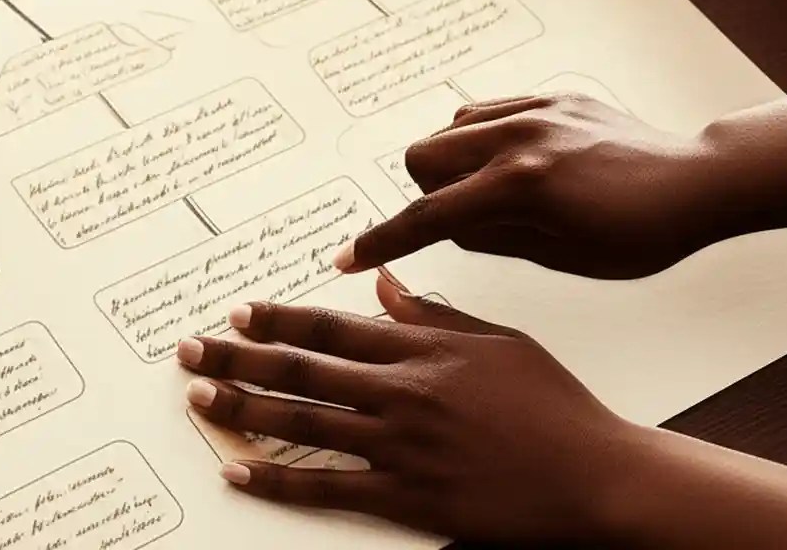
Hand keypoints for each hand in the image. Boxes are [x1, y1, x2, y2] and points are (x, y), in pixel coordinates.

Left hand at [176, 274, 641, 542]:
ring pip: (303, 424)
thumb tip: (385, 289)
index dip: (278, 321)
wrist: (595, 476)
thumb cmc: (556, 406)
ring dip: (244, 410)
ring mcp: (401, 447)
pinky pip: (328, 489)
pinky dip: (278, 481)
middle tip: (191, 350)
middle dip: (238, 359)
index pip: (332, 329)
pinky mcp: (407, 497)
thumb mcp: (500, 343)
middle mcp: (403, 393)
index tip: (238, 313)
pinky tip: (239, 472)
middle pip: (301, 371)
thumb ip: (435, 316)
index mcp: (425, 350)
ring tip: (200, 399)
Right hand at [336, 92, 720, 278]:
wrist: (699, 183)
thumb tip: (451, 227)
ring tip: (494, 192)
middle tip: (463, 219)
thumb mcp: (563, 257)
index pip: (429, 216)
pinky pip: (487, 110)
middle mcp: (519, 137)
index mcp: (521, 186)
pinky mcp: (552, 97)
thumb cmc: (642, 233)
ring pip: (449, 128)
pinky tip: (512, 163)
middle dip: (426, 193)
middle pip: (422, 158)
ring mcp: (535, 110)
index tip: (350, 257)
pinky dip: (481, 138)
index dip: (385, 242)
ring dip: (452, 163)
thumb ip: (494, 238)